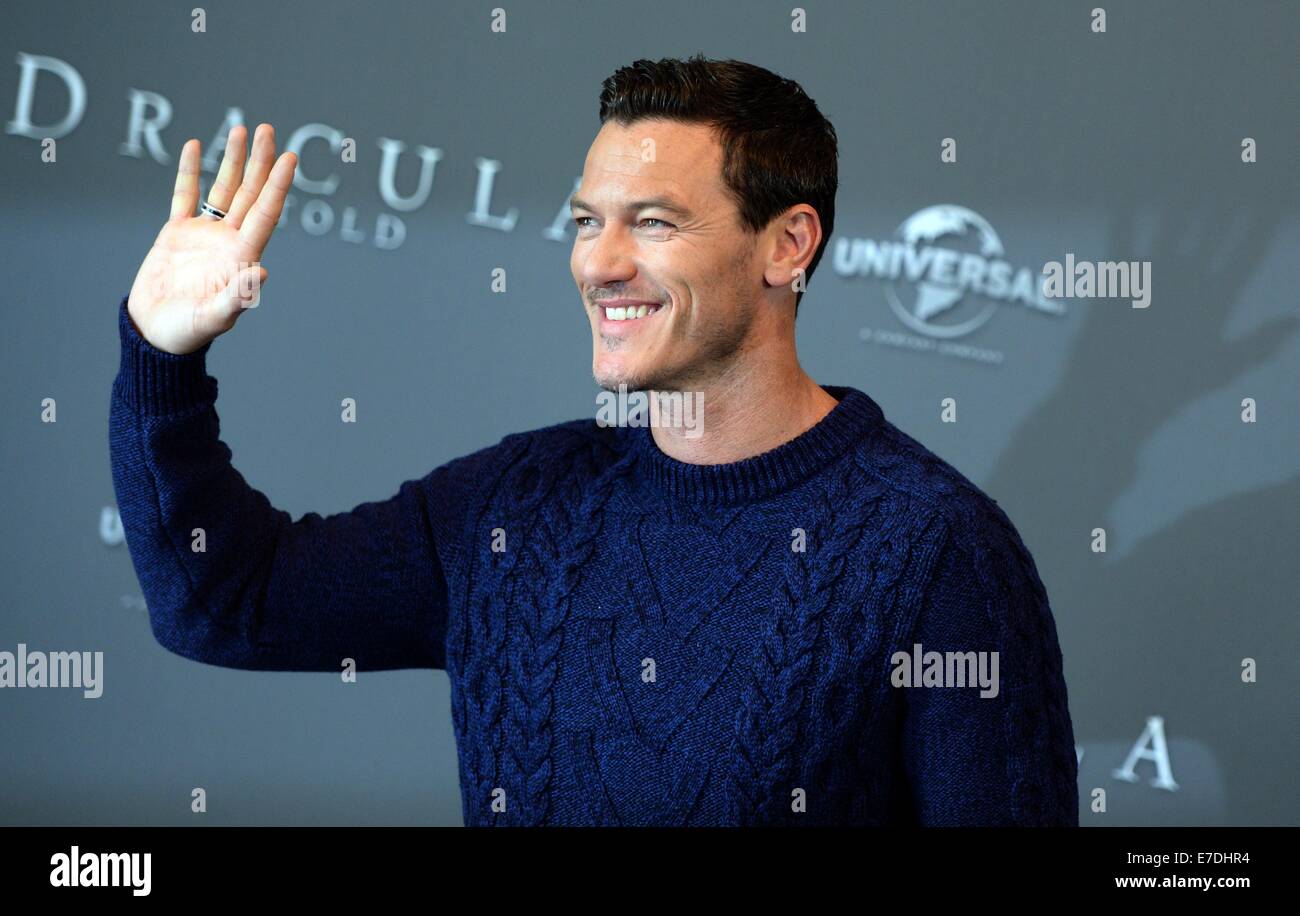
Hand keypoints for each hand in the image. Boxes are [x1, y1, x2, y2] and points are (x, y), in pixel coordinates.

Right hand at [127, 123, 296, 354]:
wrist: (154, 334)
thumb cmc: (188, 332)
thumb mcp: (215, 317)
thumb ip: (239, 297)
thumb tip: (262, 272)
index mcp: (242, 257)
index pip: (266, 213)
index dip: (278, 185)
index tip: (291, 157)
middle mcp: (228, 241)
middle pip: (249, 193)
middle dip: (260, 162)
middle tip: (267, 130)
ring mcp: (204, 235)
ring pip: (223, 188)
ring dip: (233, 160)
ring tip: (241, 129)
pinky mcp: (176, 233)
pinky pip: (185, 195)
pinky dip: (190, 172)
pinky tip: (196, 147)